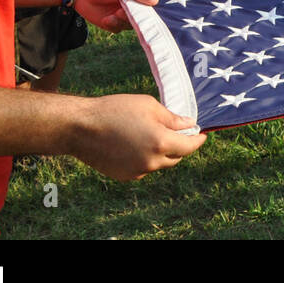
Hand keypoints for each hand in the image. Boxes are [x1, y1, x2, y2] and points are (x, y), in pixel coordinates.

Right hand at [71, 94, 205, 180]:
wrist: (81, 128)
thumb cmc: (115, 111)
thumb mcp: (149, 106)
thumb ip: (172, 118)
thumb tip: (189, 125)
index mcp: (161, 143)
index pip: (189, 147)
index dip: (198, 140)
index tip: (202, 134)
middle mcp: (151, 161)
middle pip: (176, 158)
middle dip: (180, 146)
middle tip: (178, 132)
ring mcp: (137, 171)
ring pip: (159, 164)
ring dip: (162, 152)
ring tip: (152, 134)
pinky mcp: (124, 176)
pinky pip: (143, 168)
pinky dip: (146, 159)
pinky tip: (136, 144)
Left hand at [72, 0, 156, 31]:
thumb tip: (155, 1)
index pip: (148, 6)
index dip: (149, 12)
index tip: (147, 15)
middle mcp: (130, 7)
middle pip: (140, 18)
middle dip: (133, 17)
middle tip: (122, 12)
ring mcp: (121, 16)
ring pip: (129, 25)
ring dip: (122, 21)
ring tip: (112, 15)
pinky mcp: (110, 23)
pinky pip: (117, 29)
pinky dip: (113, 25)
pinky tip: (106, 19)